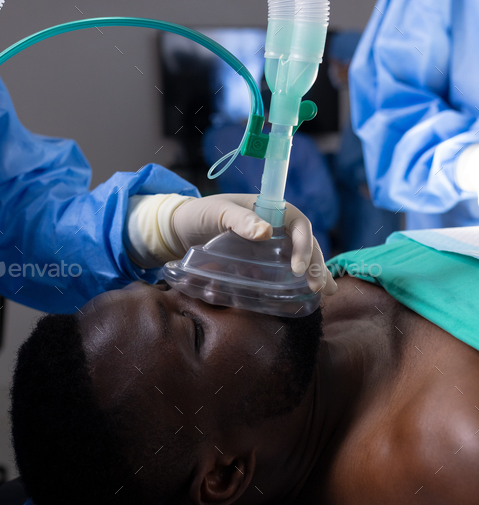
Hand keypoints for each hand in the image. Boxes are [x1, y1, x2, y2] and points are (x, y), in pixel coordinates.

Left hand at [171, 194, 336, 295]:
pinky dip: (295, 282)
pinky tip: (304, 296)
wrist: (179, 229)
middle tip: (319, 288)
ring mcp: (269, 244)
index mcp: (269, 208)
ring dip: (314, 273)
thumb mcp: (216, 213)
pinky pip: (282, 270)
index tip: (298, 269)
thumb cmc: (198, 214)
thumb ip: (239, 220)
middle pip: (304, 243)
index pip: (299, 223)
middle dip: (316, 264)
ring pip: (298, 257)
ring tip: (325, 293)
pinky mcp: (260, 260)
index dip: (304, 244)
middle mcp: (274, 225)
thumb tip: (266, 232)